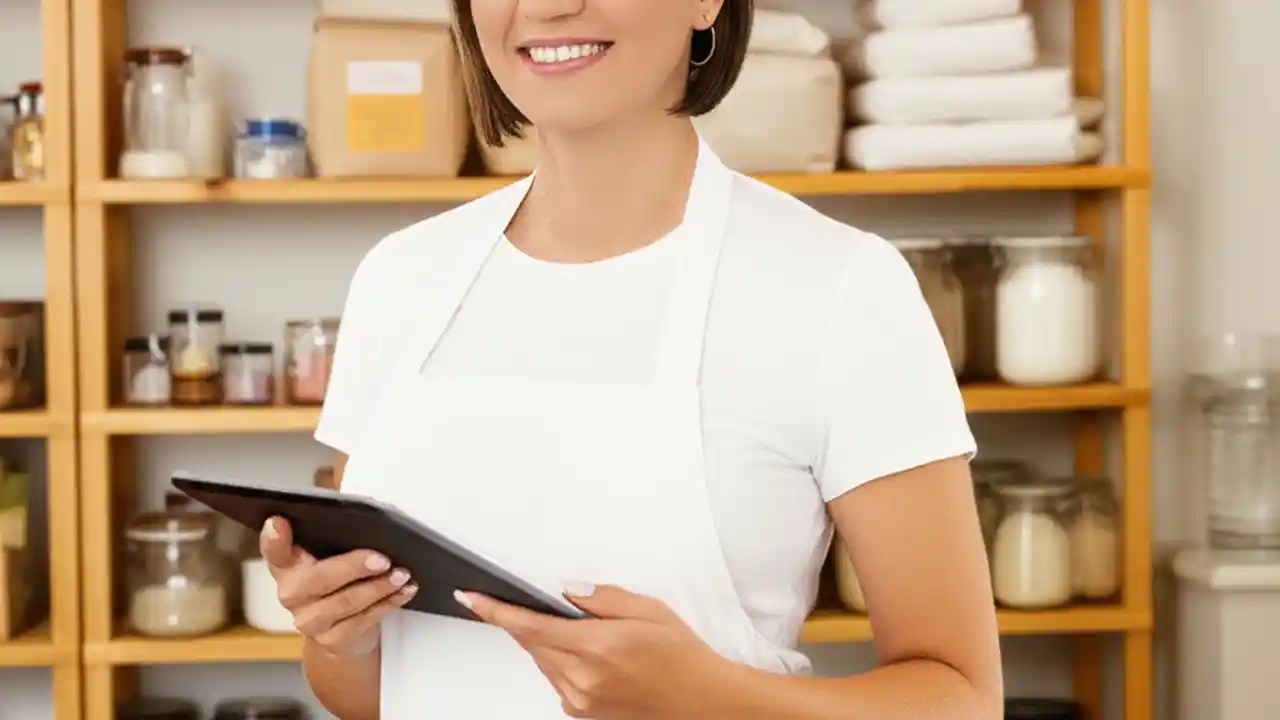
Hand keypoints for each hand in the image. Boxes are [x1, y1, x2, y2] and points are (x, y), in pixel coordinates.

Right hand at [261, 516, 417, 655]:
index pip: (274, 549)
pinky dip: (389, 603)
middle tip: (382, 558)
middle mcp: (292, 593)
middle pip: (320, 578)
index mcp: (287, 565)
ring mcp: (310, 620)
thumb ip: (334, 532)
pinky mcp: (332, 639)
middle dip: (354, 566)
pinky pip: (364, 620)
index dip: (274, 538)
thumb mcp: (331, 555)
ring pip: (347, 602)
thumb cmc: (338, 580)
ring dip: (379, 587)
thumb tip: (357, 504)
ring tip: (401, 574)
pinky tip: (404, 591)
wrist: (343, 632)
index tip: (278, 522)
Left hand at [459, 583, 734, 718]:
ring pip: (542, 661)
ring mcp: (580, 699)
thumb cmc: (681, 655)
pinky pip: (555, 679)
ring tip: (589, 635)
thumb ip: (601, 597)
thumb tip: (565, 589)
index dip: (494, 610)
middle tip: (548, 606)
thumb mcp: (648, 609)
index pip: (529, 625)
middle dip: (528, 620)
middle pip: (531, 643)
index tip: (470, 597)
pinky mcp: (581, 712)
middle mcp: (582, 678)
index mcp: (597, 647)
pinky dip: (562, 661)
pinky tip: (592, 656)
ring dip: (549, 642)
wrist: (701, 701)